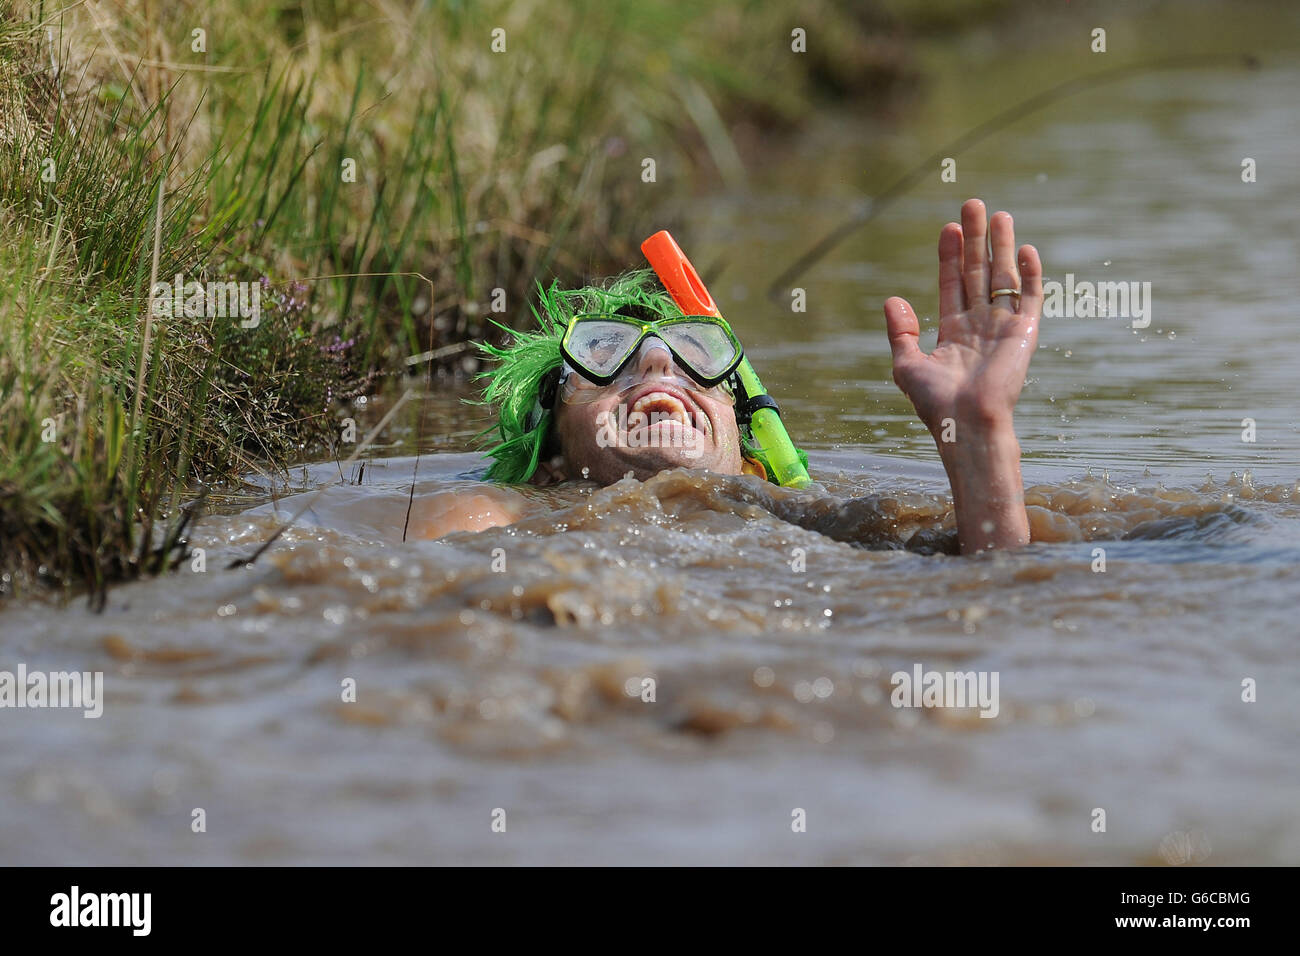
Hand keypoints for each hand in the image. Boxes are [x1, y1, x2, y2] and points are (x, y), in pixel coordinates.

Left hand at [884, 198, 1041, 439]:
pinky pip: (1031, 298)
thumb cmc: (936, 403)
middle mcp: (979, 326)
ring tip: (1000, 214)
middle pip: (977, 272)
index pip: (952, 284)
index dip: (950, 256)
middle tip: (973, 205)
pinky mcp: (1025, 334)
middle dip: (975, 239)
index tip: (948, 227)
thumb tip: (892, 299)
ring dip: (1002, 246)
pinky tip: (1026, 249)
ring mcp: (1003, 328)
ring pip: (1003, 277)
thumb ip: (900, 332)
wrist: (966, 424)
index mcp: (953, 333)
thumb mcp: (907, 366)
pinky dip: (1030, 274)